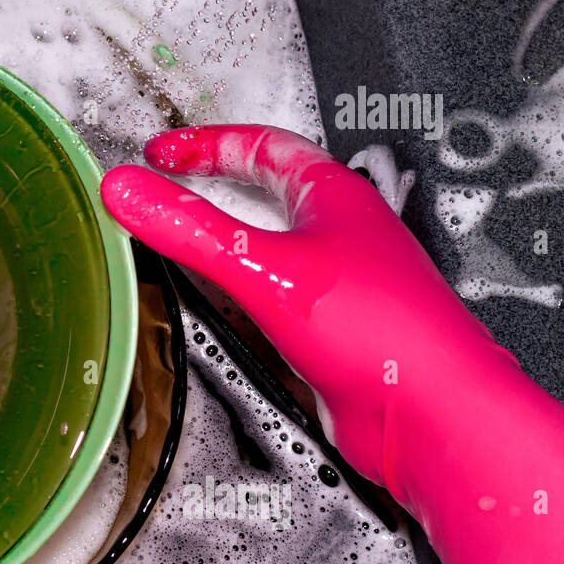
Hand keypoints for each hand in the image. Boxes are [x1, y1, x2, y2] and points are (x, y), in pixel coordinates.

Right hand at [102, 124, 563, 563]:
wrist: (433, 418)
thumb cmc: (387, 336)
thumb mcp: (266, 269)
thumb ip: (190, 228)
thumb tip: (131, 190)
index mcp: (334, 198)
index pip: (260, 145)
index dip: (204, 145)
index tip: (161, 153)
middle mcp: (339, 236)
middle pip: (265, 196)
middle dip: (214, 192)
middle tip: (170, 191)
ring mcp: (336, 287)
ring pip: (267, 254)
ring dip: (223, 254)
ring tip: (183, 252)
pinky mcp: (329, 335)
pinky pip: (270, 305)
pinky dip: (237, 305)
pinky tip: (221, 322)